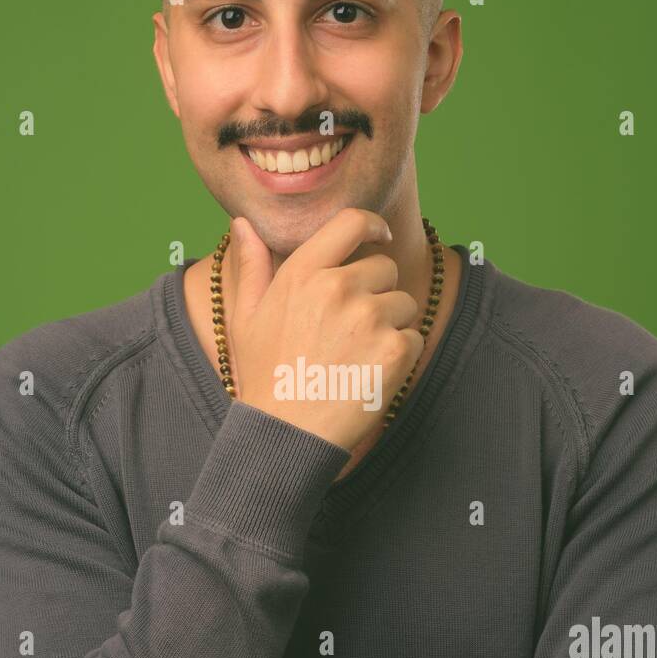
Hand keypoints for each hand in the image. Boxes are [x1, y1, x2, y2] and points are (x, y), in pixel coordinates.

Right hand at [224, 209, 423, 452]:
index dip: (373, 226)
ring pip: (403, 304)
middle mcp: (337, 287)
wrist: (286, 434)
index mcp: (302, 273)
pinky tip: (369, 374)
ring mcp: (369, 317)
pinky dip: (400, 356)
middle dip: (376, 293)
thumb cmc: (264, 377)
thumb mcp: (246, 318)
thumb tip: (242, 223)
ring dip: (390, 325)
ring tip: (356, 356)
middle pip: (384, 268)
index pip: (351, 223)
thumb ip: (252, 266)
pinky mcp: (395, 349)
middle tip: (350, 332)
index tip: (381, 237)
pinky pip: (414, 337)